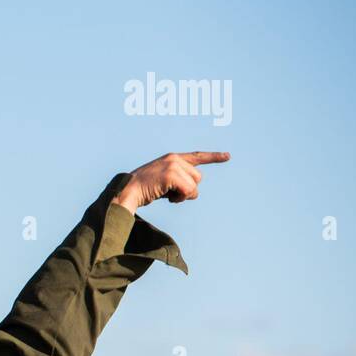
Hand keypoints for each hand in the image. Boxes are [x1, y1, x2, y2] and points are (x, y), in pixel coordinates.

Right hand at [112, 151, 229, 214]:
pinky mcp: (171, 175)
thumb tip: (193, 190)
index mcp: (172, 158)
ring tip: (166, 195)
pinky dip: (180, 198)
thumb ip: (178, 179)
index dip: (213, 157)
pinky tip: (167, 197)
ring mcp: (173, 166)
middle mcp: (174, 159)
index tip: (227, 156)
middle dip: (188, 190)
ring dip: (183, 196)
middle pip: (198, 178)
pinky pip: (188, 191)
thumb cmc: (143, 190)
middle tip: (170, 193)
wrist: (127, 191)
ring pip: (194, 186)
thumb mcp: (162, 180)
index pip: (197, 156)